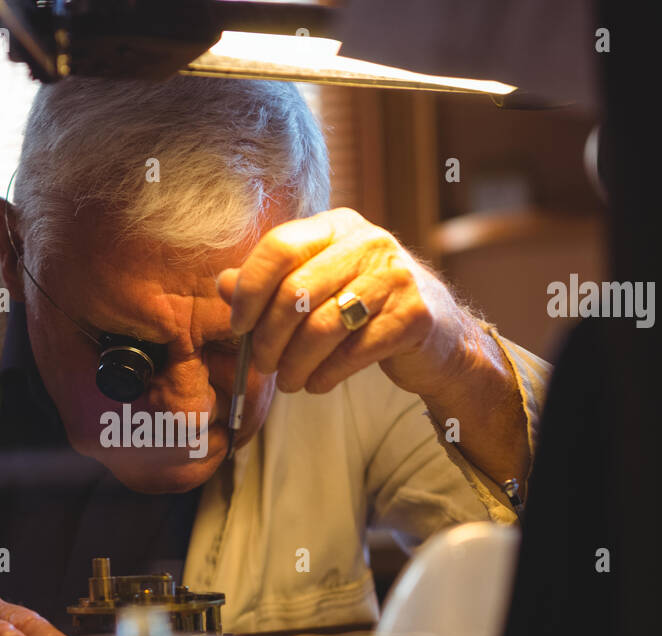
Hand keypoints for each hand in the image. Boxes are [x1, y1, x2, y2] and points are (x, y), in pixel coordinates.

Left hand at [216, 207, 475, 399]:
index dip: (250, 291)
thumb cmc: (366, 310)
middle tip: (264, 365)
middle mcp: (369, 241)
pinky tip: (318, 383)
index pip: (278, 248)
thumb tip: (223, 284)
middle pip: (295, 292)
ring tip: (289, 382)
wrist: (437, 338)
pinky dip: (326, 375)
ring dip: (295, 364)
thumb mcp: (319, 286)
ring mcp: (396, 276)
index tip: (238, 326)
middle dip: (269, 338)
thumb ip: (270, 283)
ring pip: (322, 327)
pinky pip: (353, 352)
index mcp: (337, 226)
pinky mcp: (414, 315)